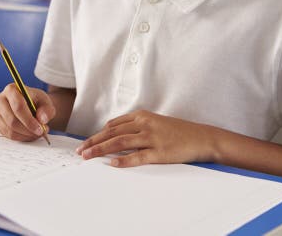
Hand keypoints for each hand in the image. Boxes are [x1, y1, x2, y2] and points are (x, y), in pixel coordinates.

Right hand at [0, 83, 54, 141]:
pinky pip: (8, 135)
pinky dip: (21, 137)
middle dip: (27, 130)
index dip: (29, 120)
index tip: (40, 129)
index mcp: (11, 89)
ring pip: (9, 130)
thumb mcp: (46, 102)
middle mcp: (0, 99)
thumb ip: (47, 110)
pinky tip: (29, 134)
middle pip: (11, 120)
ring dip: (25, 135)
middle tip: (40, 132)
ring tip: (37, 133)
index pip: (18, 107)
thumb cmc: (37, 102)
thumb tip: (42, 119)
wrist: (31, 105)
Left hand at [76, 110, 215, 167]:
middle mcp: (144, 124)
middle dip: (94, 142)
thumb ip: (135, 126)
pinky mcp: (160, 152)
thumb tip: (113, 133)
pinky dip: (124, 160)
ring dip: (101, 149)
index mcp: (142, 116)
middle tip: (80, 151)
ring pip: (120, 143)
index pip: (113, 125)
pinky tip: (112, 164)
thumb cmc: (177, 132)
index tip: (85, 143)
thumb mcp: (154, 122)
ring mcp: (152, 138)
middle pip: (112, 133)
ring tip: (88, 156)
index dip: (97, 134)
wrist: (201, 137)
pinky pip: (138, 156)